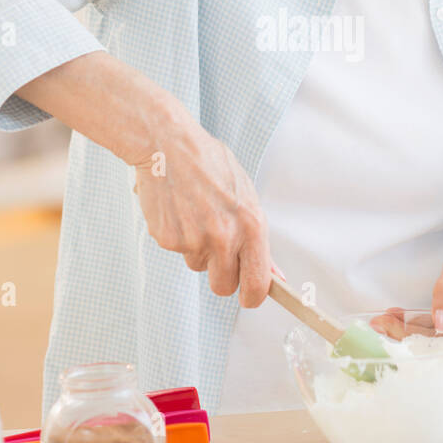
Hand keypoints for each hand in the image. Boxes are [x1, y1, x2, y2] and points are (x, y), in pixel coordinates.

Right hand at [130, 100, 271, 307]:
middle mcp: (224, 238)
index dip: (252, 296)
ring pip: (198, 265)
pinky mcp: (168, 239)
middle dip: (221, 275)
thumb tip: (274, 274)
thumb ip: (258, 237)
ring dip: (198, 249)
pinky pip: (177, 251)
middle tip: (217, 251)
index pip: (257, 284)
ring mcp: (193, 241)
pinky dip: (178, 236)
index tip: (248, 297)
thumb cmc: (210, 165)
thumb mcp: (246, 195)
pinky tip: (178, 209)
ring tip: (195, 213)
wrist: (168, 145)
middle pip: (223, 286)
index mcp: (251, 226)